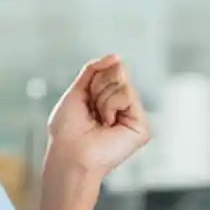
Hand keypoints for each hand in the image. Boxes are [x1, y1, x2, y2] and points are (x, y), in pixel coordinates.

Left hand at [47, 54, 151, 175]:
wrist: (70, 153)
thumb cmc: (67, 130)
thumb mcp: (77, 91)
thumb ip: (94, 70)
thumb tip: (116, 56)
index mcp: (108, 100)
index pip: (111, 69)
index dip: (94, 79)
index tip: (86, 99)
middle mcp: (123, 108)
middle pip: (119, 71)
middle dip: (99, 86)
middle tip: (92, 110)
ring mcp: (133, 116)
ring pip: (123, 82)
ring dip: (103, 99)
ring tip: (99, 120)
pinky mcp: (141, 126)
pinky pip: (128, 94)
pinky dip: (111, 106)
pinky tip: (108, 124)